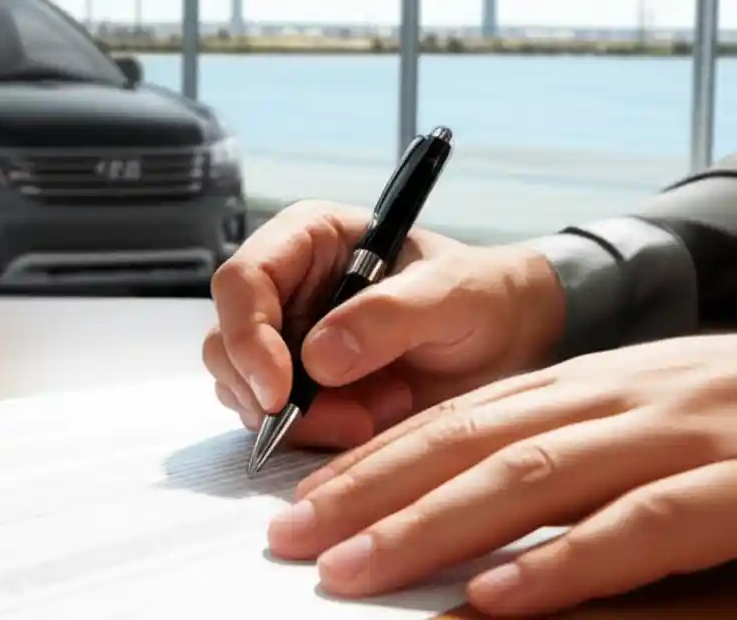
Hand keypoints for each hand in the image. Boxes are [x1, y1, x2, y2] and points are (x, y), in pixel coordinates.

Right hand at [204, 200, 563, 447]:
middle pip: (227, 343)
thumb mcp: (451, 293)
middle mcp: (283, 289)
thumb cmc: (480, 296)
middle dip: (273, 394)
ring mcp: (284, 341)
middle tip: (348, 420)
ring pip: (243, 390)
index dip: (248, 337)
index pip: (241, 281)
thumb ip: (388, 316)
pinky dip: (316, 434)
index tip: (279, 392)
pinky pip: (274, 422)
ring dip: (303, 420)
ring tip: (379, 412)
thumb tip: (316, 358)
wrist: (505, 343)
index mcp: (307, 239)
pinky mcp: (295, 388)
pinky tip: (371, 420)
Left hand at [270, 334, 736, 615]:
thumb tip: (472, 523)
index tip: (301, 506)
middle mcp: (627, 397)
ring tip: (354, 569)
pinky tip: (493, 600)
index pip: (459, 417)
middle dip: (372, 492)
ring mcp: (688, 437)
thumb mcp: (652, 425)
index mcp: (597, 383)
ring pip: (535, 476)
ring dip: (432, 526)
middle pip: (471, 441)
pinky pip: (644, 527)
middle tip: (292, 541)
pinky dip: (562, 564)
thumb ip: (570, 458)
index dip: (373, 462)